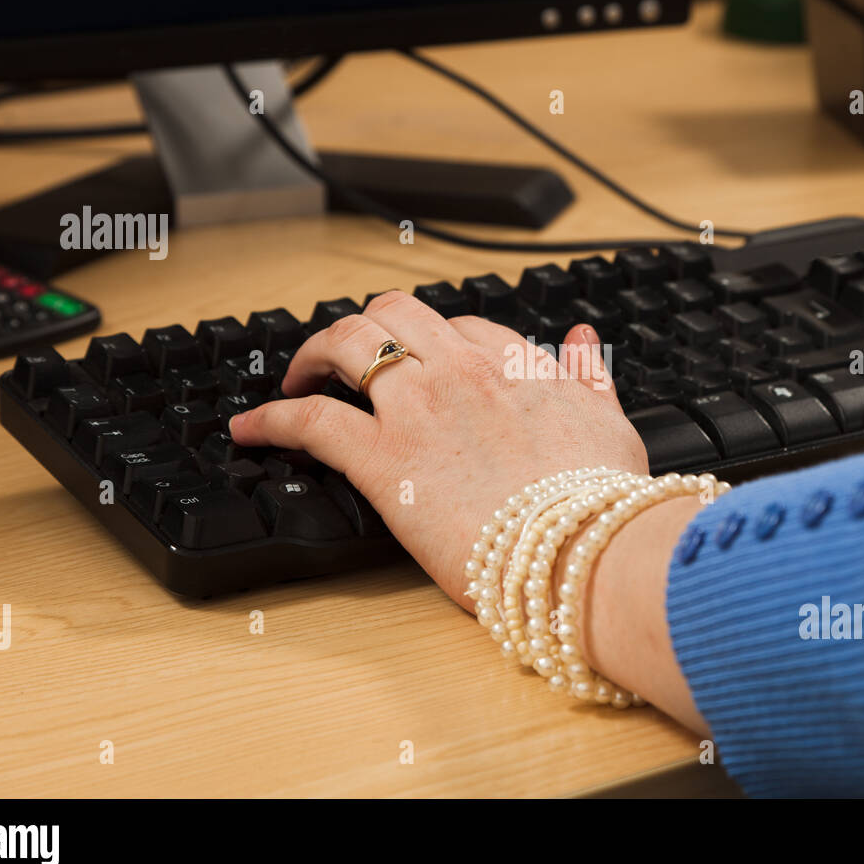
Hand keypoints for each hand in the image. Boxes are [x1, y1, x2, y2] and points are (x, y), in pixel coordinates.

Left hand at [228, 291, 648, 608]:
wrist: (581, 550)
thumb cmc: (597, 499)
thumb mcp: (611, 426)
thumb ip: (590, 377)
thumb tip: (582, 338)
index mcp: (516, 367)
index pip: (462, 327)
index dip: (433, 342)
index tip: (420, 363)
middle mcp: (461, 373)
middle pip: (394, 314)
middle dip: (368, 327)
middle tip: (351, 358)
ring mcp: (417, 410)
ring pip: (347, 344)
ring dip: (315, 353)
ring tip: (299, 376)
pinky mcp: (383, 459)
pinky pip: (310, 419)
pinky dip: (271, 418)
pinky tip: (251, 430)